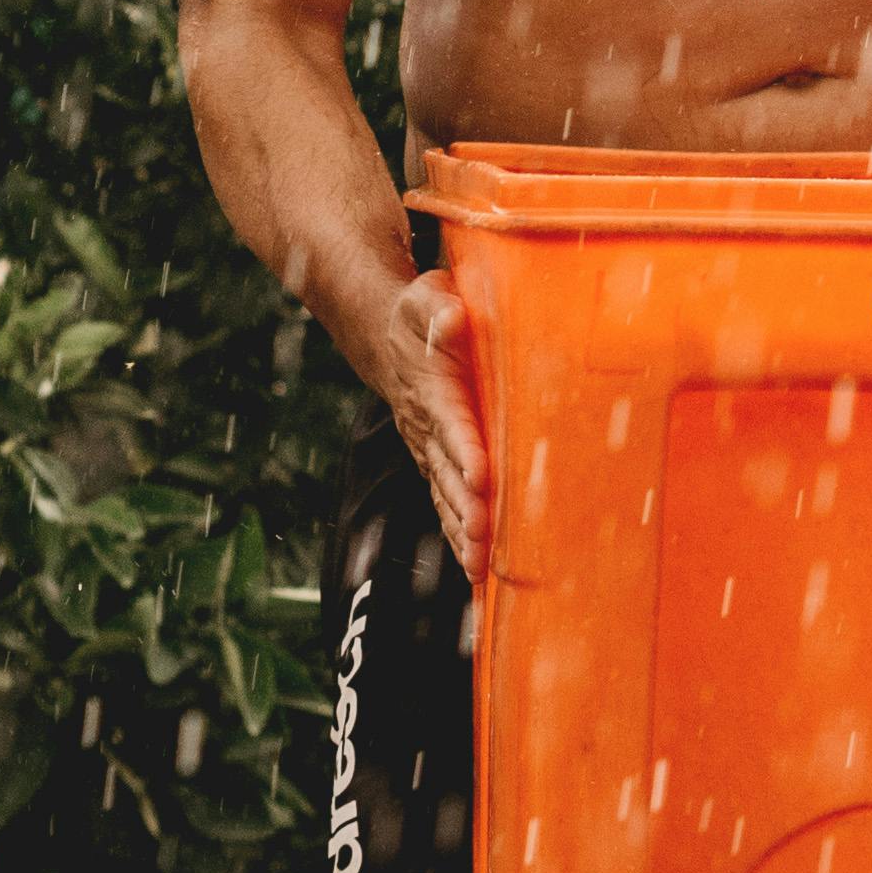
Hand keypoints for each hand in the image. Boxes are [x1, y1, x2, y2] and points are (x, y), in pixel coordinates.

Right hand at [373, 267, 489, 578]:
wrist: (387, 339)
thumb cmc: (419, 314)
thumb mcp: (426, 297)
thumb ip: (438, 306)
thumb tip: (453, 316)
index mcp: (434, 388)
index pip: (451, 422)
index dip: (465, 450)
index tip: (480, 476)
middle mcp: (428, 428)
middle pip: (447, 474)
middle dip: (465, 509)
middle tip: (484, 541)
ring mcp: (428, 451)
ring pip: (445, 498)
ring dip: (462, 535)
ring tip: (480, 572)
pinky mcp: (434, 465)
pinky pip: (445, 506)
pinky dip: (458, 539)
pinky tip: (476, 575)